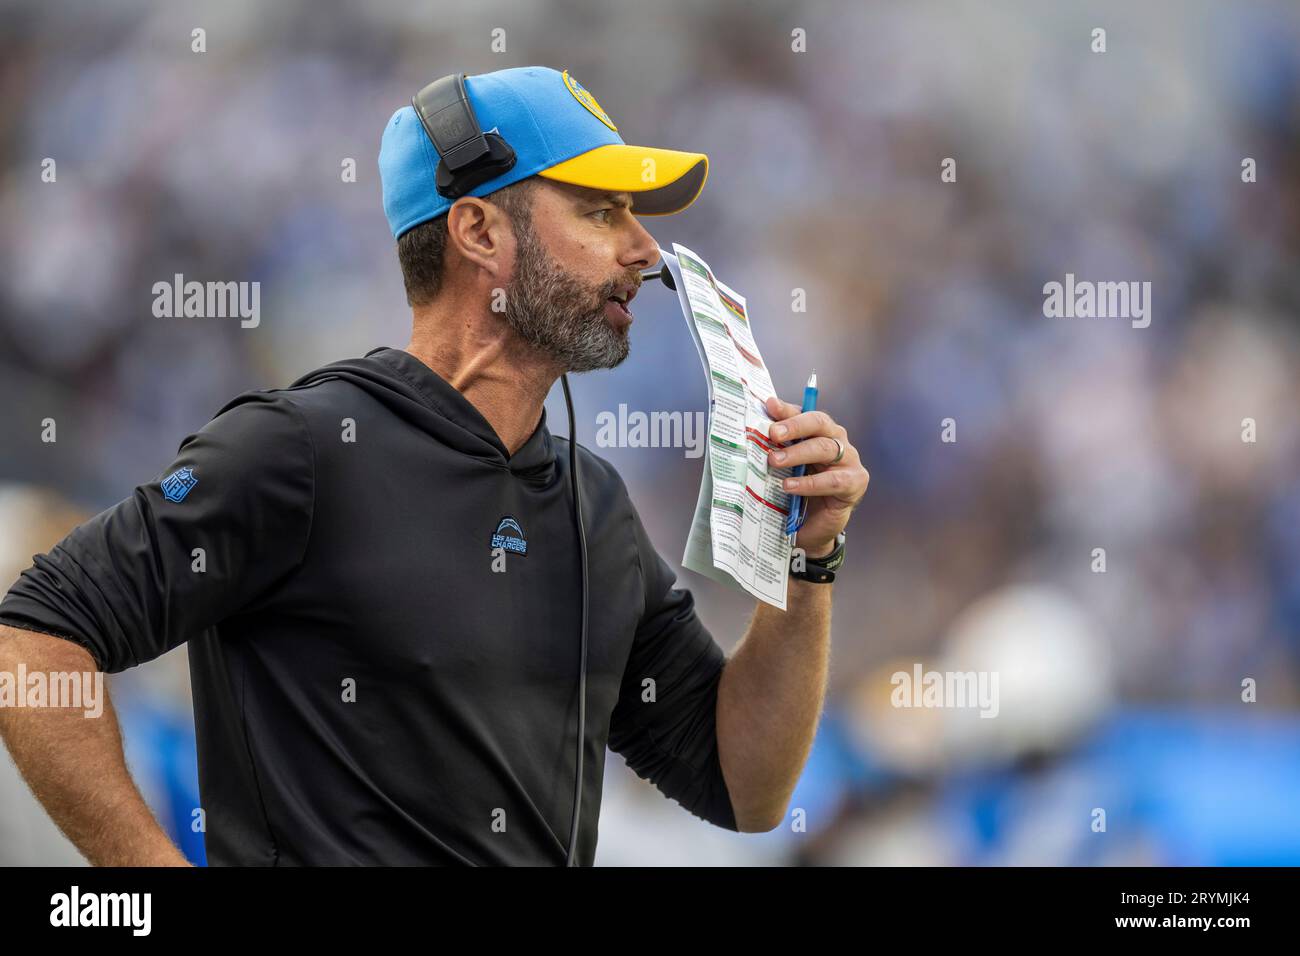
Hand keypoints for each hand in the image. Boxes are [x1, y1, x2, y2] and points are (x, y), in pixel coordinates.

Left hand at [764, 396, 869, 557]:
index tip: (770, 405)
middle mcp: (836, 440)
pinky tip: (790, 486)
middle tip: (773, 434)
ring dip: (798, 453)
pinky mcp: (855, 482)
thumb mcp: (783, 469)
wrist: (812, 526)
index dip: (787, 410)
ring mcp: (849, 460)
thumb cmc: (797, 492)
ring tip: (774, 461)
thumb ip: (776, 450)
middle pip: (819, 423)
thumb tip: (752, 433)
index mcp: (819, 432)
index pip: (803, 414)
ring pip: (825, 448)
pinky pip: (832, 479)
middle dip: (794, 426)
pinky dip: (809, 483)